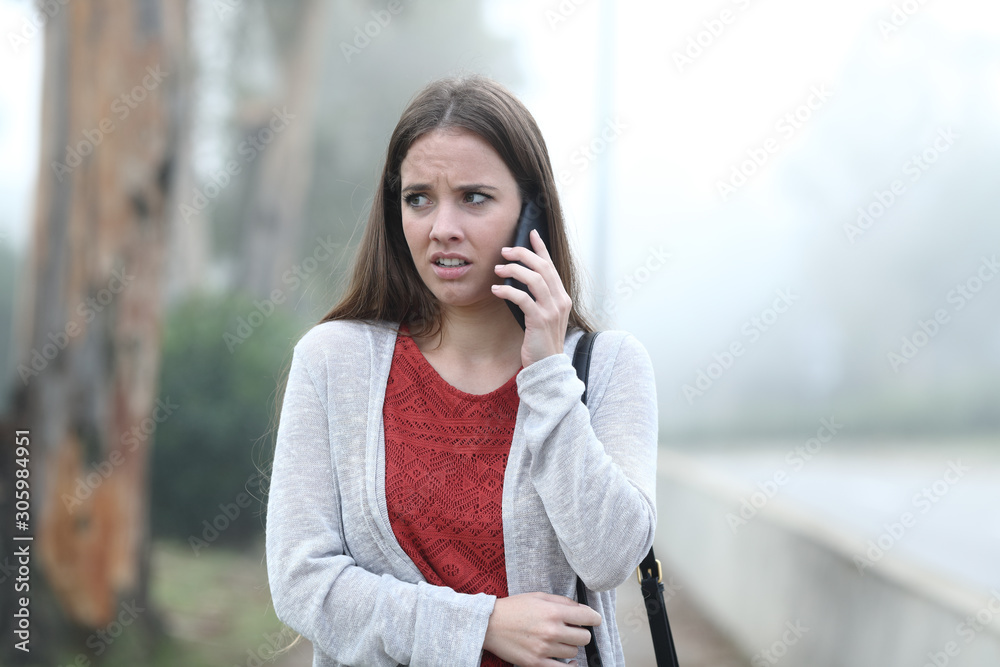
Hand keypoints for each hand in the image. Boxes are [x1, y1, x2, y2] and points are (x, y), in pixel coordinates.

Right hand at [482, 592, 601, 666]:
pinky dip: (569, 666)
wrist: (489, 624)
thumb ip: (563, 602)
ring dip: (569, 646)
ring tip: (558, 640)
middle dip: (581, 633)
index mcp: (553, 612)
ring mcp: (544, 649)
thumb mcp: (539, 596)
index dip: (594, 618)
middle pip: (584, 638)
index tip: (593, 620)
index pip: (588, 618)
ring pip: (573, 652)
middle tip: (572, 630)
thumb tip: (583, 610)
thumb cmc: (514, 608)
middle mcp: (551, 631)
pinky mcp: (536, 663)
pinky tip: (567, 660)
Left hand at [492, 229, 571, 367]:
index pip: (551, 265)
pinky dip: (508, 291)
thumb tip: (520, 279)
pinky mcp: (540, 320)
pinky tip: (496, 290)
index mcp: (562, 296)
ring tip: (498, 269)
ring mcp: (552, 310)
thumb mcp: (543, 315)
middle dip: (523, 254)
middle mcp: (560, 300)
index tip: (531, 232)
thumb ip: (538, 298)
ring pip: (534, 279)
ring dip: (513, 270)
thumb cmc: (541, 340)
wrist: (548, 366)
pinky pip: (523, 298)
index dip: (541, 247)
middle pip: (543, 267)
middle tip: (504, 251)